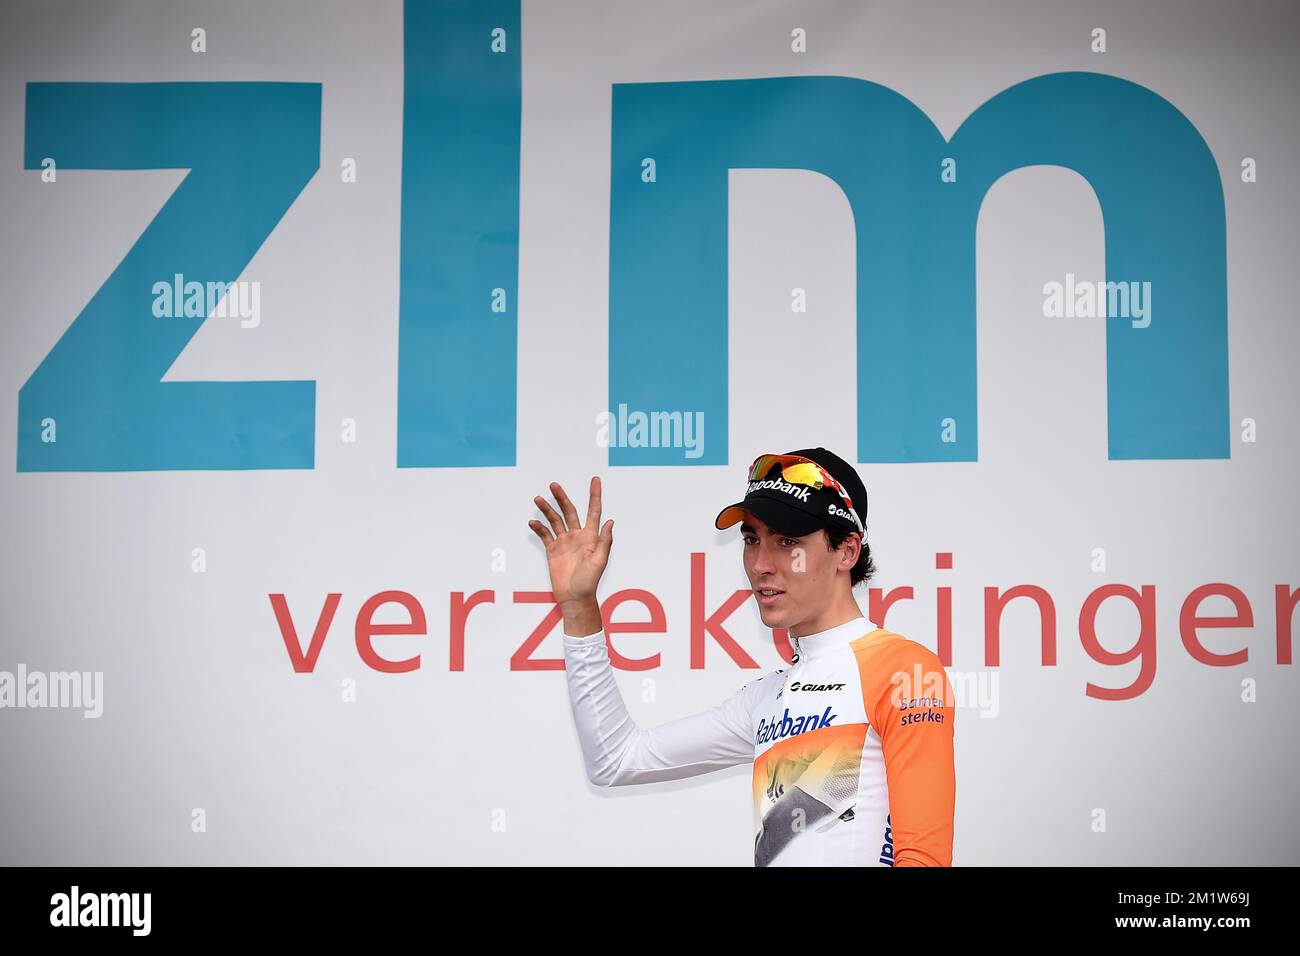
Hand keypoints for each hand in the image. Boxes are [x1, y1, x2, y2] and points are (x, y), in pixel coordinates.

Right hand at [528, 477, 613, 608]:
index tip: (595, 480)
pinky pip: (545, 534)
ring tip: (538, 499)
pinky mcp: (553, 550)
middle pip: (569, 511)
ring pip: (555, 520)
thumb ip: (604, 541)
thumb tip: (610, 521)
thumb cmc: (590, 581)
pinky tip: (533, 521)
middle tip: (554, 485)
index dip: (595, 495)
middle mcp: (577, 535)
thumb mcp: (600, 561)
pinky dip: (539, 527)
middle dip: (562, 497)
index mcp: (591, 536)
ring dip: (546, 509)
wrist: (575, 597)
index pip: (594, 510)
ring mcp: (564, 542)